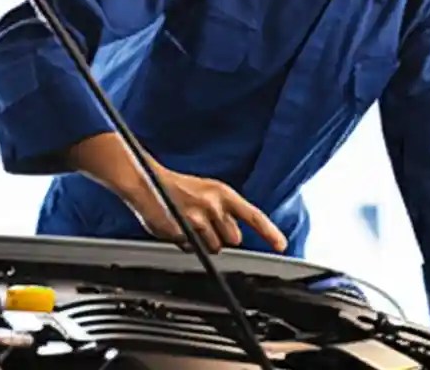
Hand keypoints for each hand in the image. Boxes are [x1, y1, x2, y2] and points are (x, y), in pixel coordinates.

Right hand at [124, 165, 287, 253]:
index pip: (254, 215)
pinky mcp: (181, 231)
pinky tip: (178, 228)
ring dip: (204, 242)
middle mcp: (214, 205)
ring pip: (214, 248)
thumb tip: (235, 236)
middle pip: (233, 239)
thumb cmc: (180, 189)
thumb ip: (224, 213)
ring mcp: (197, 218)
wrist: (147, 181)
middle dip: (223, 237)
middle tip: (207, 226)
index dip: (270, 232)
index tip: (281, 245)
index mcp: (224, 193)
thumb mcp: (208, 193)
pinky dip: (186, 243)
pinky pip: (191, 248)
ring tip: (190, 224)